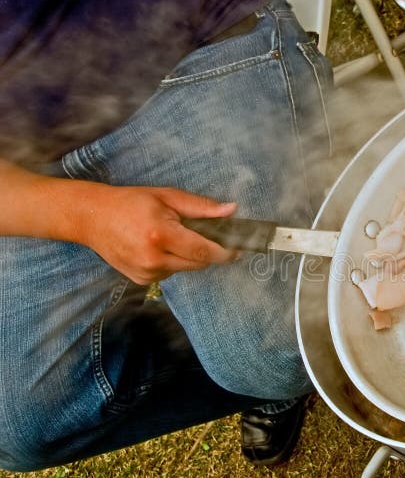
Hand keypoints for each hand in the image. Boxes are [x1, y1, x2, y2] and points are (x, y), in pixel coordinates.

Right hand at [78, 186, 239, 283]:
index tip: (239, 249)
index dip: (225, 251)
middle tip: (205, 234)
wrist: (92, 218)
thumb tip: (232, 210)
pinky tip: (156, 247)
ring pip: (185, 268)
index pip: (203, 250)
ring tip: (170, 236)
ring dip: (187, 255)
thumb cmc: (131, 203)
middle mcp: (153, 258)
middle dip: (207, 251)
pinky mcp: (141, 280)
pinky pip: (170, 272)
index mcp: (160, 235)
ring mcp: (146, 272)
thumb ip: (201, 206)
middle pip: (198, 263)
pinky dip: (172, 261)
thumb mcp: (167, 197)